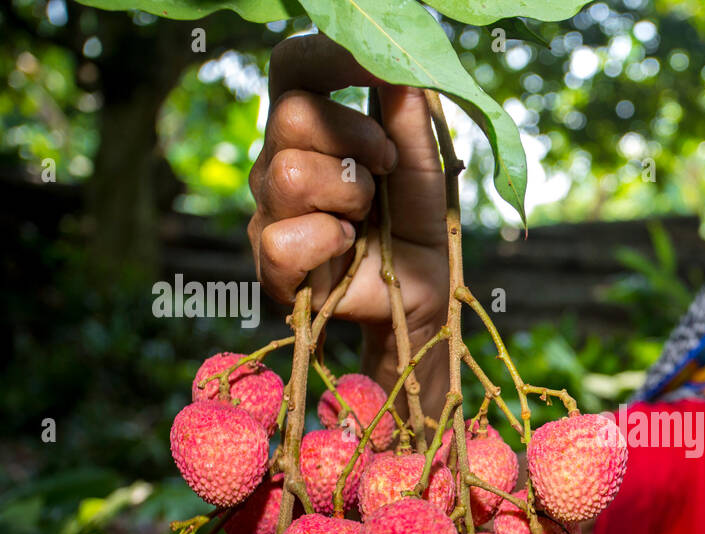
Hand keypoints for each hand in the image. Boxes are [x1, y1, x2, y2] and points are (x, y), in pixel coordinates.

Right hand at [247, 33, 448, 338]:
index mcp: (309, 126)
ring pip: (290, 174)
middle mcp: (277, 159)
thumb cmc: (414, 219)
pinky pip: (285, 239)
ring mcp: (268, 210)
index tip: (380, 68)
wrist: (418, 291)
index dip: (330, 58)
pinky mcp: (270, 262)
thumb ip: (408, 118)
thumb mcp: (424, 164)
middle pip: (292, 115)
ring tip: (365, 216)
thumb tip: (398, 70)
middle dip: (356, 138)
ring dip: (349, 196)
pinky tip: (346, 248)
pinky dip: (328, 243)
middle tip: (386, 167)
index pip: (293, 67)